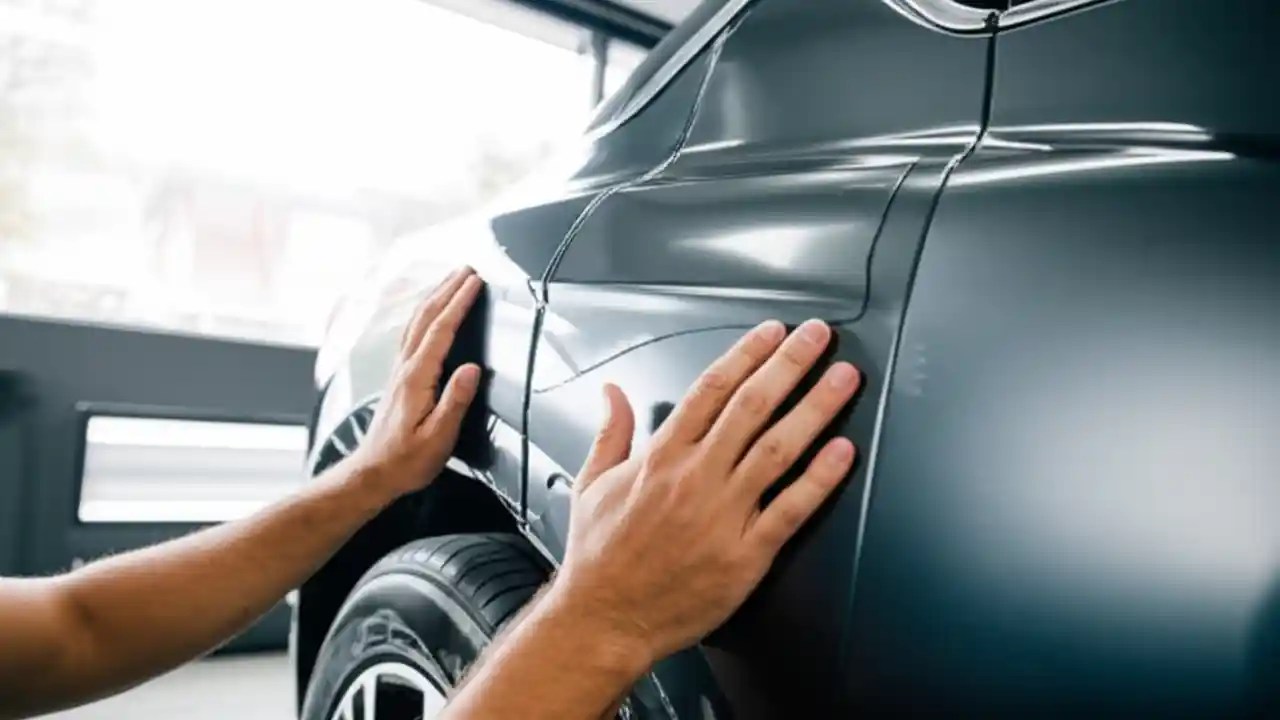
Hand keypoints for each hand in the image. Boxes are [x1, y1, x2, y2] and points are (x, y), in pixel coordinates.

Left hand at [348, 266, 483, 498]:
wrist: (373, 473)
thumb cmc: (407, 460)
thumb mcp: (438, 437)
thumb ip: (455, 401)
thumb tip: (472, 369)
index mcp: (416, 379)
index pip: (441, 331)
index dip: (459, 304)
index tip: (475, 282)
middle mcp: (405, 369)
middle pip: (426, 318)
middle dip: (447, 289)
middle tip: (467, 269)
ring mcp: (399, 371)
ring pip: (417, 323)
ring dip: (435, 298)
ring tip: (452, 280)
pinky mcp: (399, 378)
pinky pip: (413, 334)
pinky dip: (426, 315)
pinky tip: (431, 314)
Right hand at [551, 319, 859, 667]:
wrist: (604, 620)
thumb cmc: (599, 557)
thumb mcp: (591, 484)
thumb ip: (610, 433)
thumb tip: (612, 392)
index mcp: (661, 457)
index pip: (711, 388)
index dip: (747, 354)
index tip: (772, 333)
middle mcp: (694, 478)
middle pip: (751, 406)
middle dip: (790, 364)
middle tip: (818, 337)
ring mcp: (722, 515)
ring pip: (778, 448)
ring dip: (815, 408)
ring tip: (842, 379)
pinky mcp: (744, 555)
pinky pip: (790, 509)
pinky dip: (819, 479)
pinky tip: (843, 452)